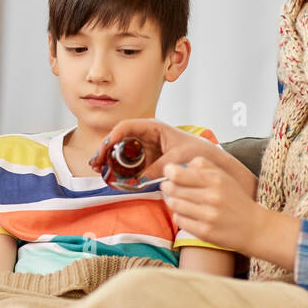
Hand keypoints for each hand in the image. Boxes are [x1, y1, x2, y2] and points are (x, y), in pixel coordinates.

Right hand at [91, 119, 255, 196]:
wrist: (212, 163)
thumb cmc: (199, 153)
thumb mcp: (178, 159)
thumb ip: (158, 169)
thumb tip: (138, 181)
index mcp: (154, 127)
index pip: (126, 126)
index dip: (112, 137)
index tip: (104, 149)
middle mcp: (146, 136)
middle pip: (119, 139)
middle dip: (105, 150)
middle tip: (95, 164)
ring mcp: (146, 148)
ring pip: (121, 152)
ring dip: (109, 161)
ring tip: (99, 171)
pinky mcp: (147, 161)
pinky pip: (129, 164)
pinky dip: (120, 170)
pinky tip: (112, 178)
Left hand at [162, 157, 300, 269]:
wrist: (255, 228)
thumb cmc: (236, 200)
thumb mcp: (225, 177)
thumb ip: (204, 166)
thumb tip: (179, 164)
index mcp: (216, 180)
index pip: (179, 173)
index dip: (169, 172)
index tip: (169, 172)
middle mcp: (212, 197)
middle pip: (173, 188)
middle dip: (167, 187)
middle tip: (168, 187)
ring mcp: (208, 216)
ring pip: (174, 204)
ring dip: (172, 201)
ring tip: (177, 200)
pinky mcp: (205, 232)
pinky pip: (179, 220)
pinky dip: (179, 216)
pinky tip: (187, 214)